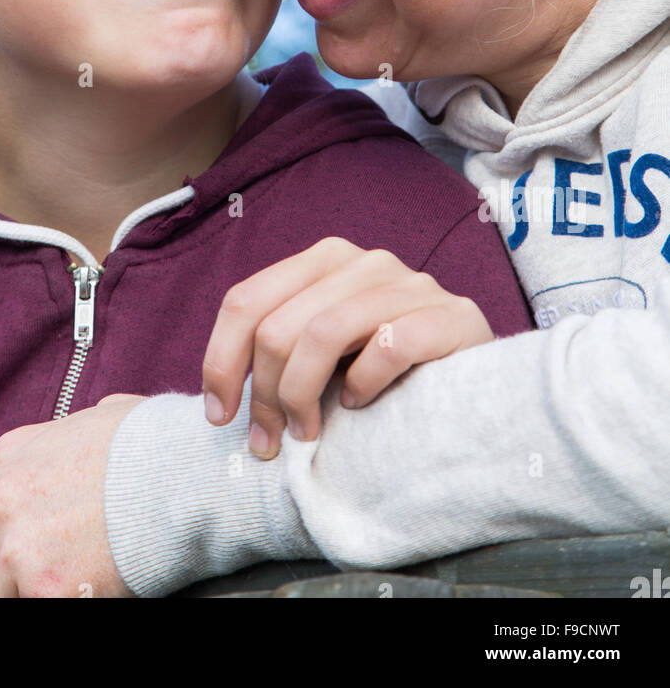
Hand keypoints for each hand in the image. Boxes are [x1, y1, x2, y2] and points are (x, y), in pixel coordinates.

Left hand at [0, 394, 144, 597]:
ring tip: (12, 599)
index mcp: (9, 459)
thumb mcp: (93, 418)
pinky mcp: (51, 595)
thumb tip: (85, 437)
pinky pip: (26, 617)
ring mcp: (21, 558)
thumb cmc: (150, 441)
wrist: (182, 471)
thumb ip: (67, 439)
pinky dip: (33, 612)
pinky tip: (51, 604)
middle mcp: (3, 509)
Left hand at [202, 238, 493, 459]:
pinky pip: (387, 346)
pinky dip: (364, 384)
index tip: (219, 417)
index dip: (220, 361)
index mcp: (324, 259)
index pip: (246, 300)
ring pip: (323, 334)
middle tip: (270, 442)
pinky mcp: (450, 316)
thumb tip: (220, 398)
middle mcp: (364, 260)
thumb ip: (281, 348)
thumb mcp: (325, 350)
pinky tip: (363, 405)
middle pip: (278, 326)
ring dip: (302, 397)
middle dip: (263, 395)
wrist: (482, 382)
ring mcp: (410, 284)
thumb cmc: (388, 371)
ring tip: (308, 434)